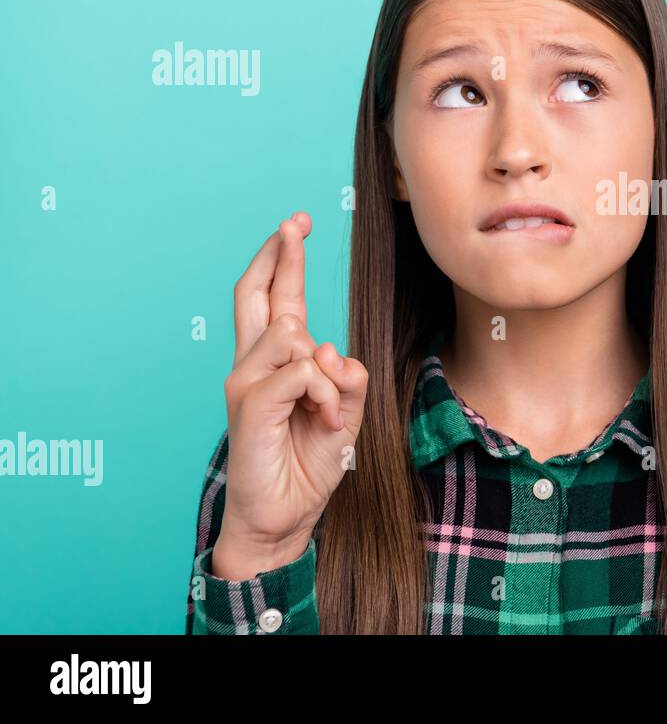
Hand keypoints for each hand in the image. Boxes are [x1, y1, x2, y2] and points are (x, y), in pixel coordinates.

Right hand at [214, 212, 367, 574]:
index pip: (274, 301)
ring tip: (328, 413)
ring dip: (328, 373)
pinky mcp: (248, 403)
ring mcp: (246, 382)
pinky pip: (300, 371)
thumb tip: (331, 349)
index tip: (295, 225)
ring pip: (295, 335)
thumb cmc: (308, 465)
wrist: (282, 517)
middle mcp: (253, 365)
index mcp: (275, 365)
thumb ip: (347, 379)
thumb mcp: (345, 415)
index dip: (283, 261)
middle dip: (279, 254)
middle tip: (295, 222)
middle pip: (257, 294)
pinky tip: (323, 419)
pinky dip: (322, 393)